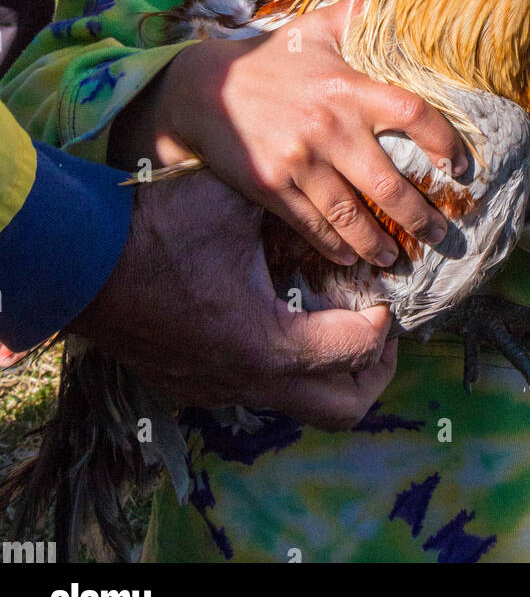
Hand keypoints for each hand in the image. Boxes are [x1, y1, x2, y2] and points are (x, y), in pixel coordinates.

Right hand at [72, 170, 396, 427]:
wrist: (80, 265)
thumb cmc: (159, 230)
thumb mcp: (237, 202)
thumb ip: (289, 201)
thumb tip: (333, 188)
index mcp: (270, 342)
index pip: (357, 350)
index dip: (382, 319)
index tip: (382, 290)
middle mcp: (251, 381)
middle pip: (343, 409)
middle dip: (374, 370)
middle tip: (379, 327)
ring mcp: (219, 389)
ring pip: (300, 404)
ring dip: (329, 369)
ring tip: (337, 320)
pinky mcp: (194, 387)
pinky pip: (260, 390)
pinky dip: (287, 364)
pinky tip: (281, 317)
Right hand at [114, 0, 464, 268]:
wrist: (203, 90)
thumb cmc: (270, 59)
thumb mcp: (313, 30)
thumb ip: (356, 15)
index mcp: (348, 88)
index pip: (412, 114)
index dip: (444, 142)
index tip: (461, 168)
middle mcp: (329, 128)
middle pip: (388, 186)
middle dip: (421, 218)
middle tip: (442, 235)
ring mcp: (300, 162)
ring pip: (352, 217)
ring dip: (380, 244)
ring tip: (399, 258)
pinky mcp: (272, 187)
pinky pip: (313, 226)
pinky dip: (337, 247)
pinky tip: (354, 258)